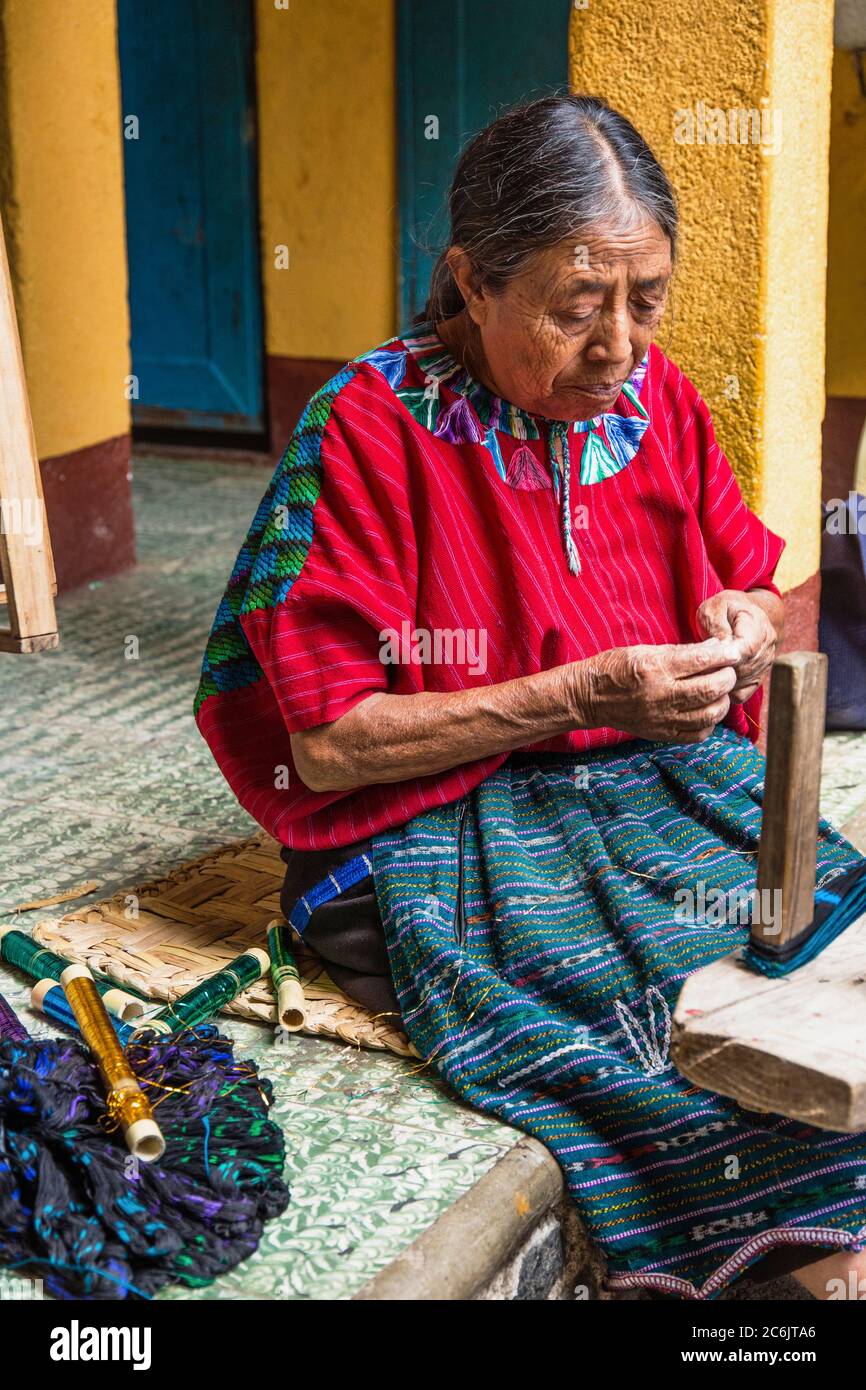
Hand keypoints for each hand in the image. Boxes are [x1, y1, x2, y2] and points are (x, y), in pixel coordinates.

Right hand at [569, 638, 741, 742]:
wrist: (590, 697)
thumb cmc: (616, 668)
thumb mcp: (644, 650)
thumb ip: (679, 652)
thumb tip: (714, 649)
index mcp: (655, 668)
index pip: (701, 660)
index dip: (724, 655)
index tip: (733, 652)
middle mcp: (660, 695)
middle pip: (711, 689)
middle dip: (728, 677)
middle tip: (729, 671)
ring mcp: (661, 718)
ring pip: (709, 714)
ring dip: (722, 701)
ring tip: (720, 692)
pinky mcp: (661, 734)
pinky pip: (697, 734)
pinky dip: (709, 723)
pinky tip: (706, 711)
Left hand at [696, 590, 777, 702]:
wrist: (742, 615)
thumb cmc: (724, 610)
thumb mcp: (714, 608)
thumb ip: (717, 626)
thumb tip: (721, 646)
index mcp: (758, 626)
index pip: (746, 649)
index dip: (724, 657)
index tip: (707, 655)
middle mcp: (767, 647)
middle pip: (742, 670)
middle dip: (718, 669)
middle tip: (698, 665)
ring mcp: (765, 665)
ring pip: (741, 684)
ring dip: (719, 680)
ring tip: (704, 669)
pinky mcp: (758, 679)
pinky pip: (741, 694)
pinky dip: (725, 690)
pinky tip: (713, 677)